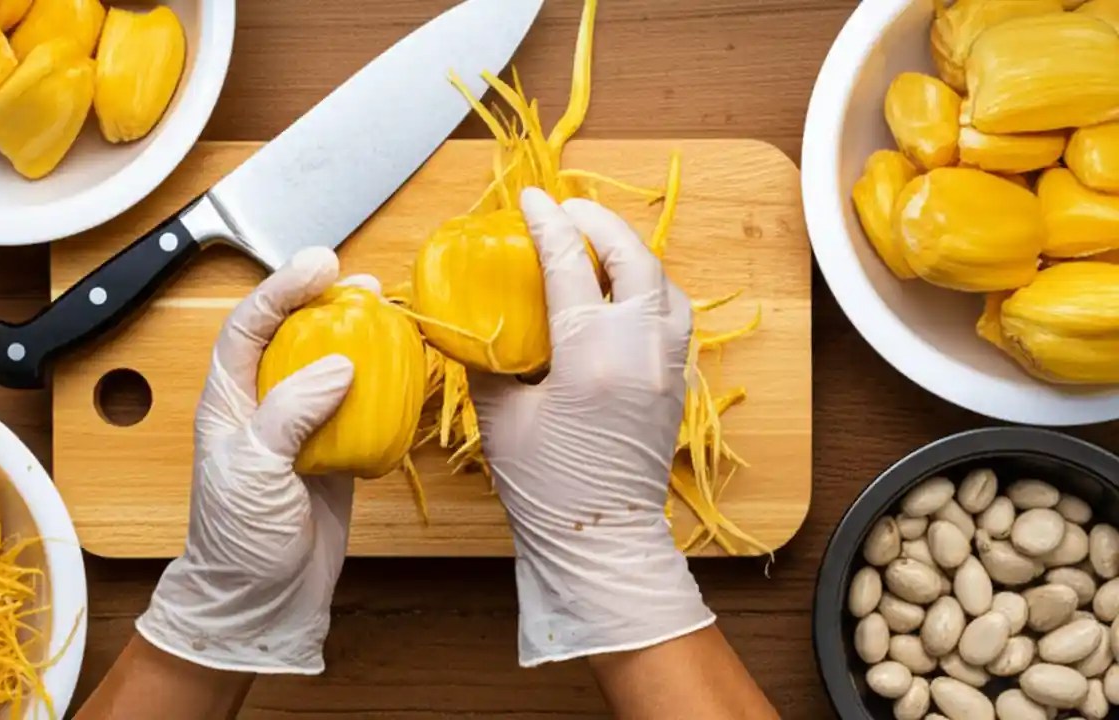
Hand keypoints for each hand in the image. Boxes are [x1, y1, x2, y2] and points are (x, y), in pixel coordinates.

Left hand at [136, 247, 364, 674]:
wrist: (262, 601)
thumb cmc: (240, 541)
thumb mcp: (254, 472)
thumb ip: (291, 414)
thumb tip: (339, 364)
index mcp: (229, 402)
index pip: (248, 328)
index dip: (279, 290)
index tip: (318, 264)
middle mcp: (264, 405)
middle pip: (291, 336)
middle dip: (322, 302)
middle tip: (362, 282)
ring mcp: (301, 427)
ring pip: (328, 365)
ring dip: (357, 337)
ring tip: (387, 312)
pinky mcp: (334, 450)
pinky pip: (358, 405)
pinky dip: (381, 384)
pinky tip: (401, 368)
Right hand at [470, 188, 714, 667]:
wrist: (601, 543)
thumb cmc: (544, 488)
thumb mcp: (501, 420)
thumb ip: (491, 364)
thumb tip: (477, 328)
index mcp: (591, 355)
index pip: (570, 264)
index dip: (547, 223)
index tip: (530, 199)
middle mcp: (640, 351)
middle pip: (634, 258)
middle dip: (600, 223)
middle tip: (568, 210)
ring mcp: (667, 368)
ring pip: (666, 285)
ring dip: (633, 254)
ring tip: (599, 246)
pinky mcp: (676, 387)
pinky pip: (674, 318)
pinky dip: (652, 292)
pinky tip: (625, 296)